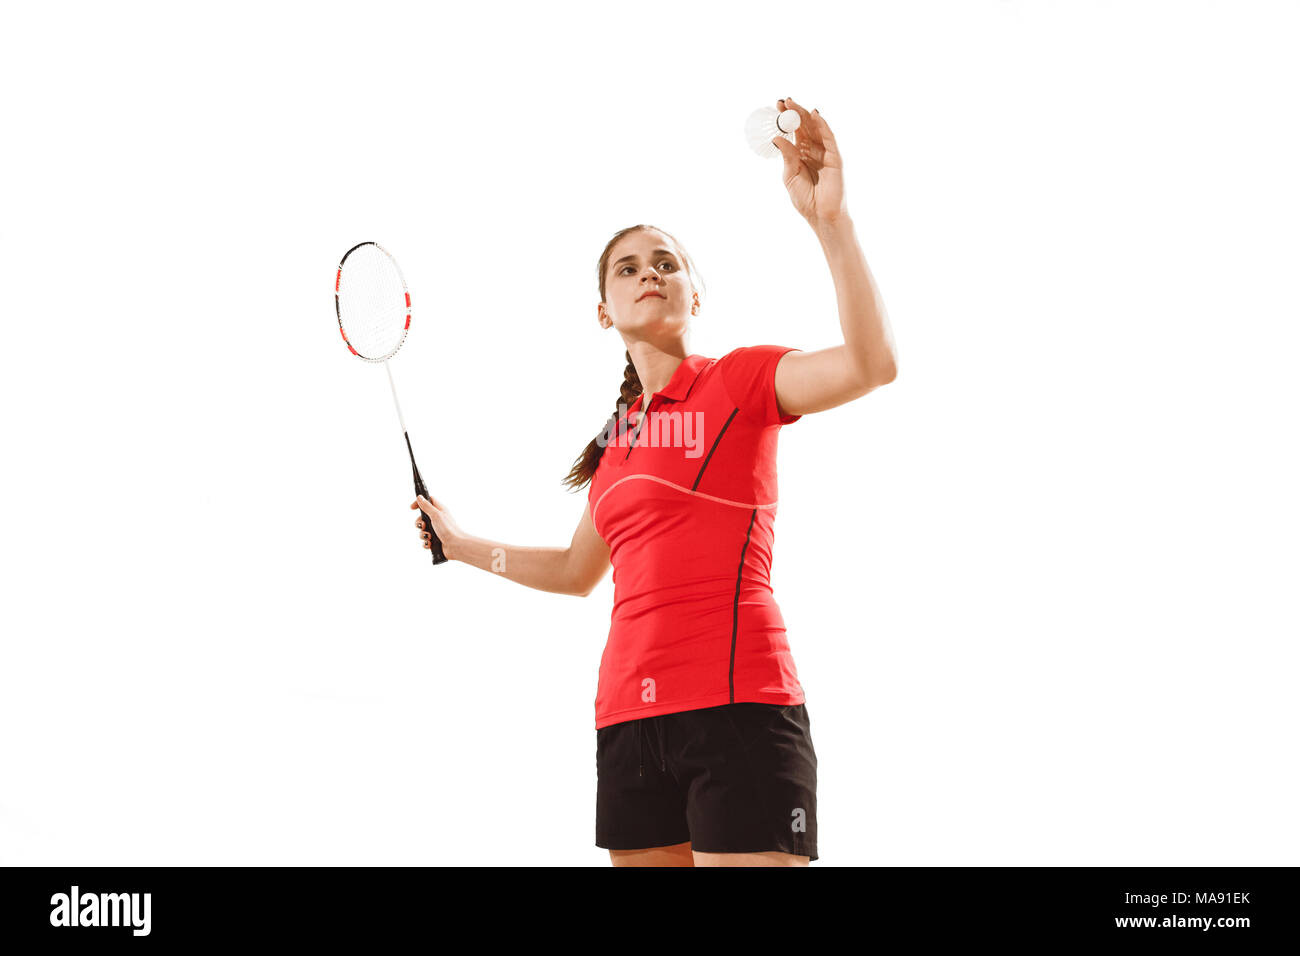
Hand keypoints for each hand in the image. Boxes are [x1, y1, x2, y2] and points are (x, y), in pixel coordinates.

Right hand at [411, 494, 462, 558]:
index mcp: (439, 511)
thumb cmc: (449, 529)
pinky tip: (430, 544)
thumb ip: (427, 506)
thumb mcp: (436, 515)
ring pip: (422, 531)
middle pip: (422, 518)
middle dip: (419, 523)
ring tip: (429, 537)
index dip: (419, 503)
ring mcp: (436, 530)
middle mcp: (438, 520)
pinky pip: (425, 541)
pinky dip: (426, 543)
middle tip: (424, 526)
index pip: (428, 502)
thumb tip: (420, 497)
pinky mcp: (435, 540)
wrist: (456, 546)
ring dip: (423, 535)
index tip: (412, 508)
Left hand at [771, 96, 846, 224]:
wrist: (820, 215)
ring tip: (793, 104)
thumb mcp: (790, 175)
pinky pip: (829, 138)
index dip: (786, 119)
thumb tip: (776, 137)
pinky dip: (823, 125)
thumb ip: (786, 156)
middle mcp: (814, 150)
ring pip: (815, 129)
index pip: (795, 132)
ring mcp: (825, 153)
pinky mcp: (835, 158)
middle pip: (805, 126)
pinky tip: (815, 115)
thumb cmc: (806, 199)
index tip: (776, 107)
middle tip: (783, 101)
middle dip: (794, 113)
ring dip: (805, 115)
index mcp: (802, 154)